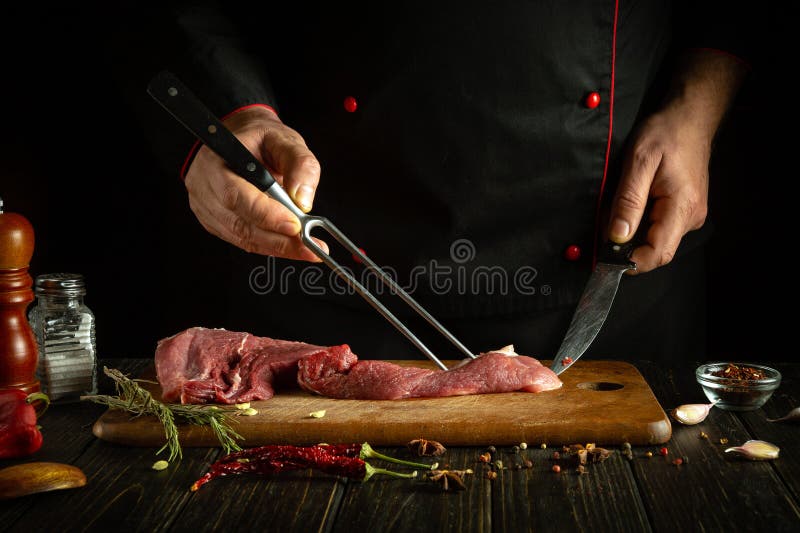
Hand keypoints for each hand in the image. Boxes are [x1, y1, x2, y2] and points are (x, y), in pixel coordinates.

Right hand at [184, 106, 327, 260]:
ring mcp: (207, 207)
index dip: (265, 215)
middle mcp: (205, 186)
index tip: (295, 225)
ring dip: (276, 247)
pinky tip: (288, 246)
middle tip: (309, 247)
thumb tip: (303, 199)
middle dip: (277, 239)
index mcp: (216, 160)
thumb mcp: (284, 139)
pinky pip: (242, 240)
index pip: (236, 196)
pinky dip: (268, 246)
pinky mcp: (215, 222)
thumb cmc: (259, 139)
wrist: (240, 140)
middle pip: (240, 224)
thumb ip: (299, 163)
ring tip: (306, 250)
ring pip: (242, 237)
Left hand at [607, 50, 746, 272]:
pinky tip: (630, 203)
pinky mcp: (684, 210)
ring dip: (631, 232)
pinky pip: (659, 227)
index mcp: (682, 208)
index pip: (658, 253)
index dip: (631, 262)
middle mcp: (691, 217)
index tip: (606, 257)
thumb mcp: (639, 163)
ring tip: (618, 206)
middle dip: (627, 245)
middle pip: (655, 249)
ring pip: (655, 239)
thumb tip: (616, 236)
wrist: (690, 118)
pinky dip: (639, 222)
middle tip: (605, 222)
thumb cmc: (666, 134)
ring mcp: (689, 215)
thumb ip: (627, 201)